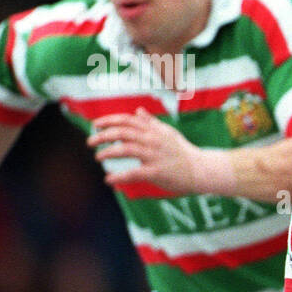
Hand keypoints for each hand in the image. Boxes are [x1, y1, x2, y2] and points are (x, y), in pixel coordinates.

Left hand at [87, 107, 232, 193]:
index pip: (127, 120)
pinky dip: (119, 177)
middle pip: (123, 133)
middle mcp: (153, 140)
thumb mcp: (168, 133)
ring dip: (108, 152)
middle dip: (103, 136)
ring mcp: (155, 156)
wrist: (201, 170)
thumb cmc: (183, 152)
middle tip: (90, 142)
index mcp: (154, 130)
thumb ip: (151, 123)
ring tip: (98, 157)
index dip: (109, 121)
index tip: (95, 125)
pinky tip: (109, 180)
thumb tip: (138, 111)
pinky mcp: (156, 172)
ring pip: (126, 149)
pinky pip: (134, 173)